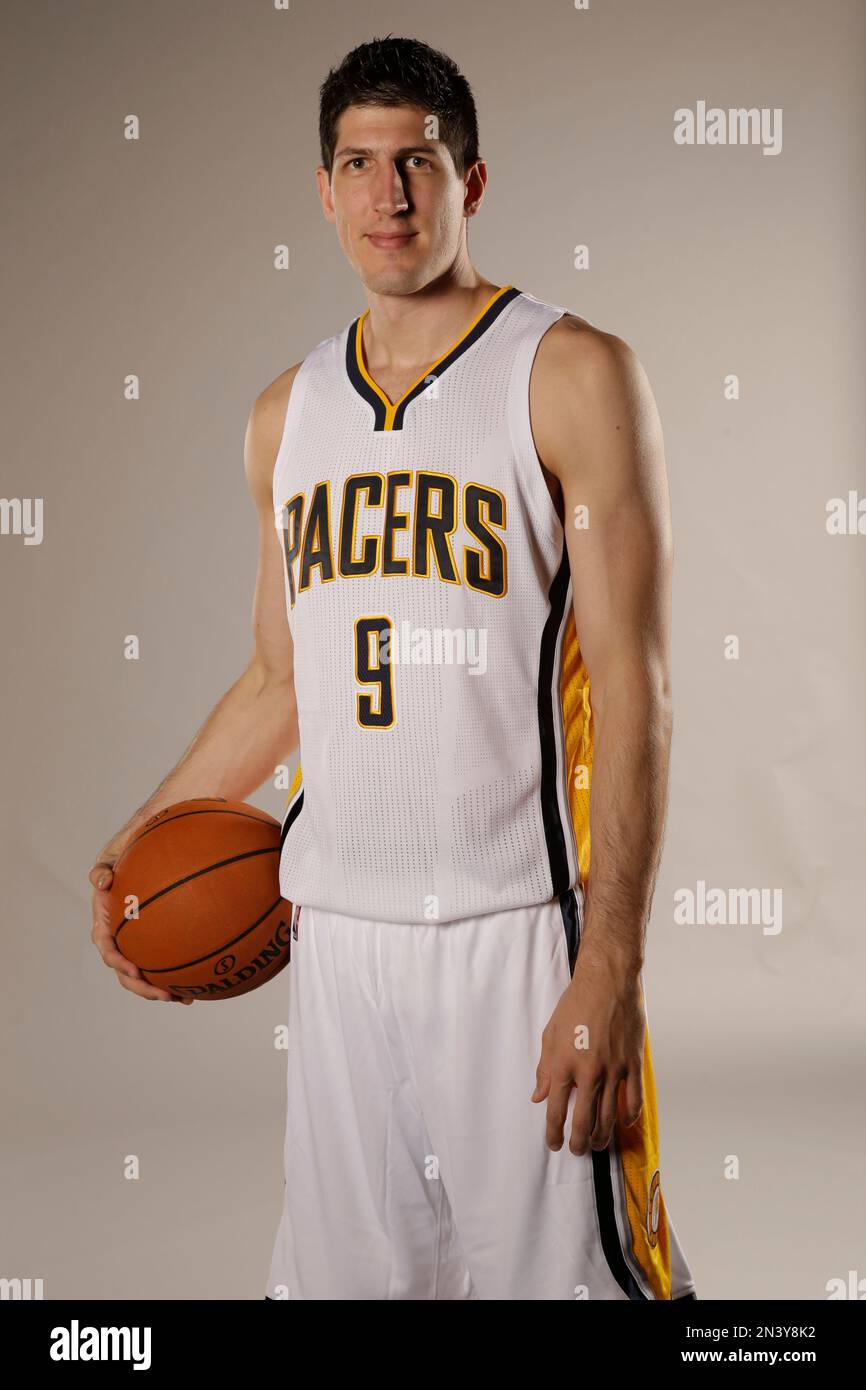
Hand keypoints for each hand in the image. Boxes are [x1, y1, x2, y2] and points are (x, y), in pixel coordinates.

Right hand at [89, 838, 192, 1003]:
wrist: (145, 847)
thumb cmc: (127, 850)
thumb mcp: (111, 855)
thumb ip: (103, 867)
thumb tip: (102, 882)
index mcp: (105, 919)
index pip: (105, 945)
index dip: (117, 961)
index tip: (134, 970)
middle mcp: (119, 935)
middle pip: (125, 970)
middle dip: (142, 987)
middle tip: (164, 994)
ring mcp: (138, 940)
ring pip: (145, 972)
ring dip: (161, 989)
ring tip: (183, 998)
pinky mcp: (156, 940)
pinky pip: (166, 960)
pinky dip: (179, 974)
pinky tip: (199, 985)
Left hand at [532, 945, 643, 1153]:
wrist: (608, 982)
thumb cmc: (576, 1003)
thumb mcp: (550, 1034)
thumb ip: (544, 1068)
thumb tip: (538, 1096)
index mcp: (564, 1065)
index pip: (556, 1110)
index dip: (554, 1132)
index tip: (554, 1144)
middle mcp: (589, 1072)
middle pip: (584, 1121)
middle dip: (578, 1142)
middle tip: (576, 1150)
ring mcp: (614, 1070)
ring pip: (609, 1116)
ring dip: (602, 1135)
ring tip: (598, 1144)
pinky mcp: (633, 1064)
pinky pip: (633, 1099)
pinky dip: (628, 1117)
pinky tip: (623, 1123)